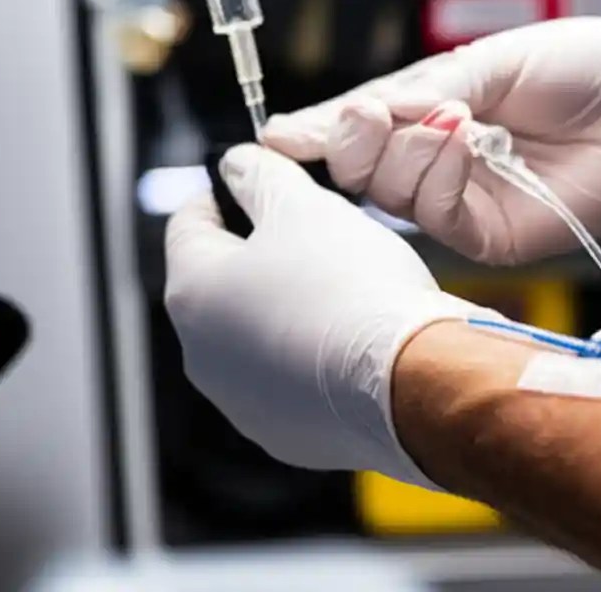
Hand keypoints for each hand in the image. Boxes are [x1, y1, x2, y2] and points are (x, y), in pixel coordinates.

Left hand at [164, 144, 494, 486]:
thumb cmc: (354, 289)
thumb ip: (260, 176)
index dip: (224, 193)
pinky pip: (293, 383)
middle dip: (264, 255)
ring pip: (258, 338)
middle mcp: (203, 356)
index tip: (255, 183)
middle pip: (224, 285)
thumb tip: (239, 165)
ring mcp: (243, 402)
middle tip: (313, 235)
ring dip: (289, 309)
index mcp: (192, 292)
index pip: (188, 223)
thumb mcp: (304, 205)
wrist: (412, 377)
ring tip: (344, 291)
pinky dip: (314, 358)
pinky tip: (355, 340)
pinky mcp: (288, 435)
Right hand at [265, 14, 600, 265]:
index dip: (315, 135)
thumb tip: (345, 112)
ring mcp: (465, 204)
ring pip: (388, 196)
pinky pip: (436, 216)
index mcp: (431, 118)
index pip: (358, 133)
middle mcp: (440, 167)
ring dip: (406, 150)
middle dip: (353, 141)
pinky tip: (464, 140)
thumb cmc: (583, 69)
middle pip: (359, 173)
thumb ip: (417, 94)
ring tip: (457, 115)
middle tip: (374, 112)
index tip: (275, 138)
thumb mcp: (488, 62)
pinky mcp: (493, 237)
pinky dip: (437, 174)